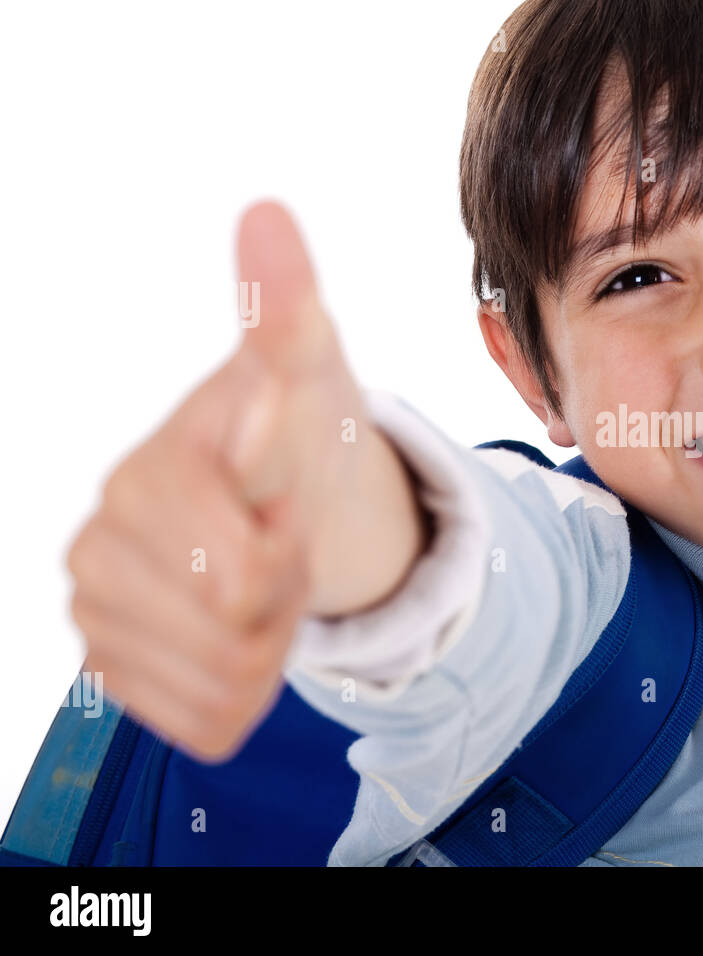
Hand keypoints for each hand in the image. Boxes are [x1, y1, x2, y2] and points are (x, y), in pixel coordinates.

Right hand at [65, 200, 426, 761]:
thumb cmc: (291, 432)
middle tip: (279, 546)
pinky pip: (206, 721)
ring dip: (270, 643)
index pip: (245, 577)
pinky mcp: (110, 668)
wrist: (275, 497)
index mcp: (147, 479)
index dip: (290, 553)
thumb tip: (267, 213)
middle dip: (287, 597)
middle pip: (241, 639)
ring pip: (227, 686)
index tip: (278, 507)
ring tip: (258, 581)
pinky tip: (231, 629)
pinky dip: (243, 689)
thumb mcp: (307, 373)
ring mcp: (96, 613)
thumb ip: (285, 312)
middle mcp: (99, 547)